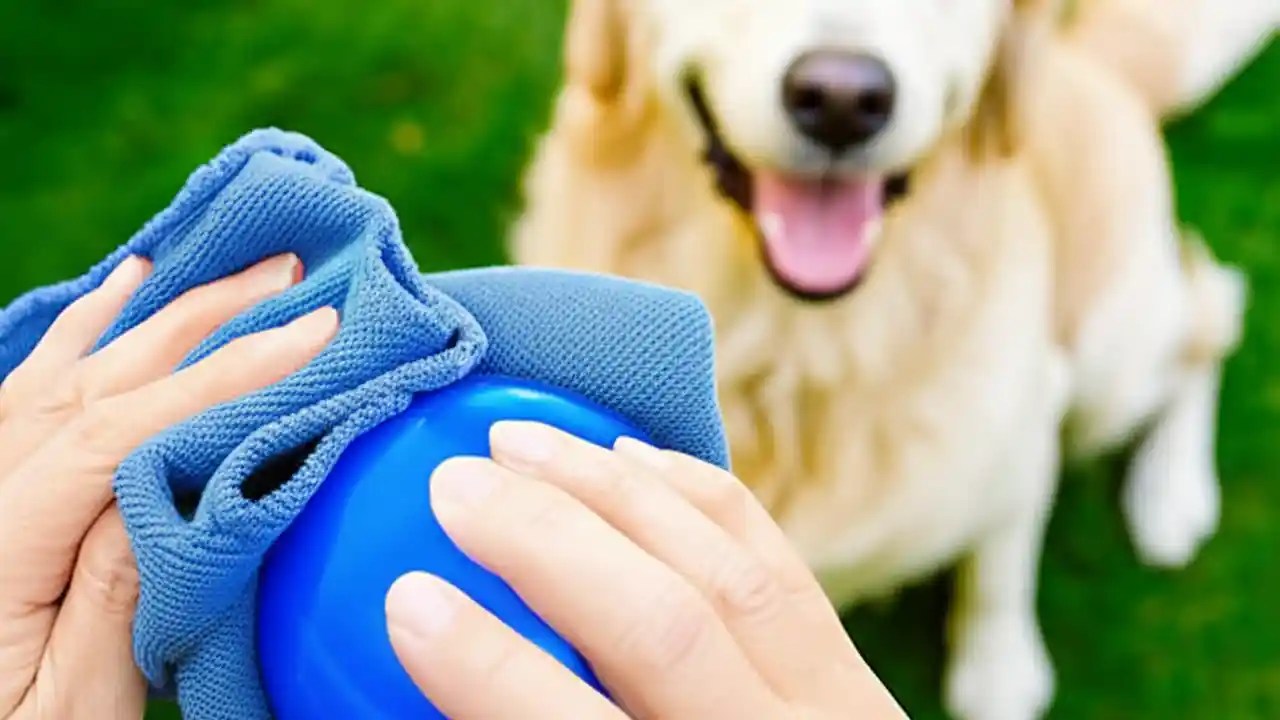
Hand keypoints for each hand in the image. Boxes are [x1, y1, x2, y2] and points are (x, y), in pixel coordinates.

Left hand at [0, 254, 336, 718]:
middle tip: (294, 275)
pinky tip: (124, 287)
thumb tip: (178, 474)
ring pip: (63, 370)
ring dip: (156, 312)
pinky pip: (26, 387)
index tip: (315, 335)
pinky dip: (82, 329)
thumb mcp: (73, 708)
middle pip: (94, 381)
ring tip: (235, 269)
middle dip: (205, 321)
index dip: (222, 376)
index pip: (117, 432)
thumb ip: (117, 590)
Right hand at [386, 421, 906, 718]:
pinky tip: (634, 457)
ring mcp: (836, 714)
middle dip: (546, 541)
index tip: (407, 602)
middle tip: (453, 484)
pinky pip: (776, 561)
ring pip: (726, 571)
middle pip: (662, 627)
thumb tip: (431, 694)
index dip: (487, 669)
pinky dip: (700, 498)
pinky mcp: (857, 678)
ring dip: (614, 490)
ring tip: (522, 440)